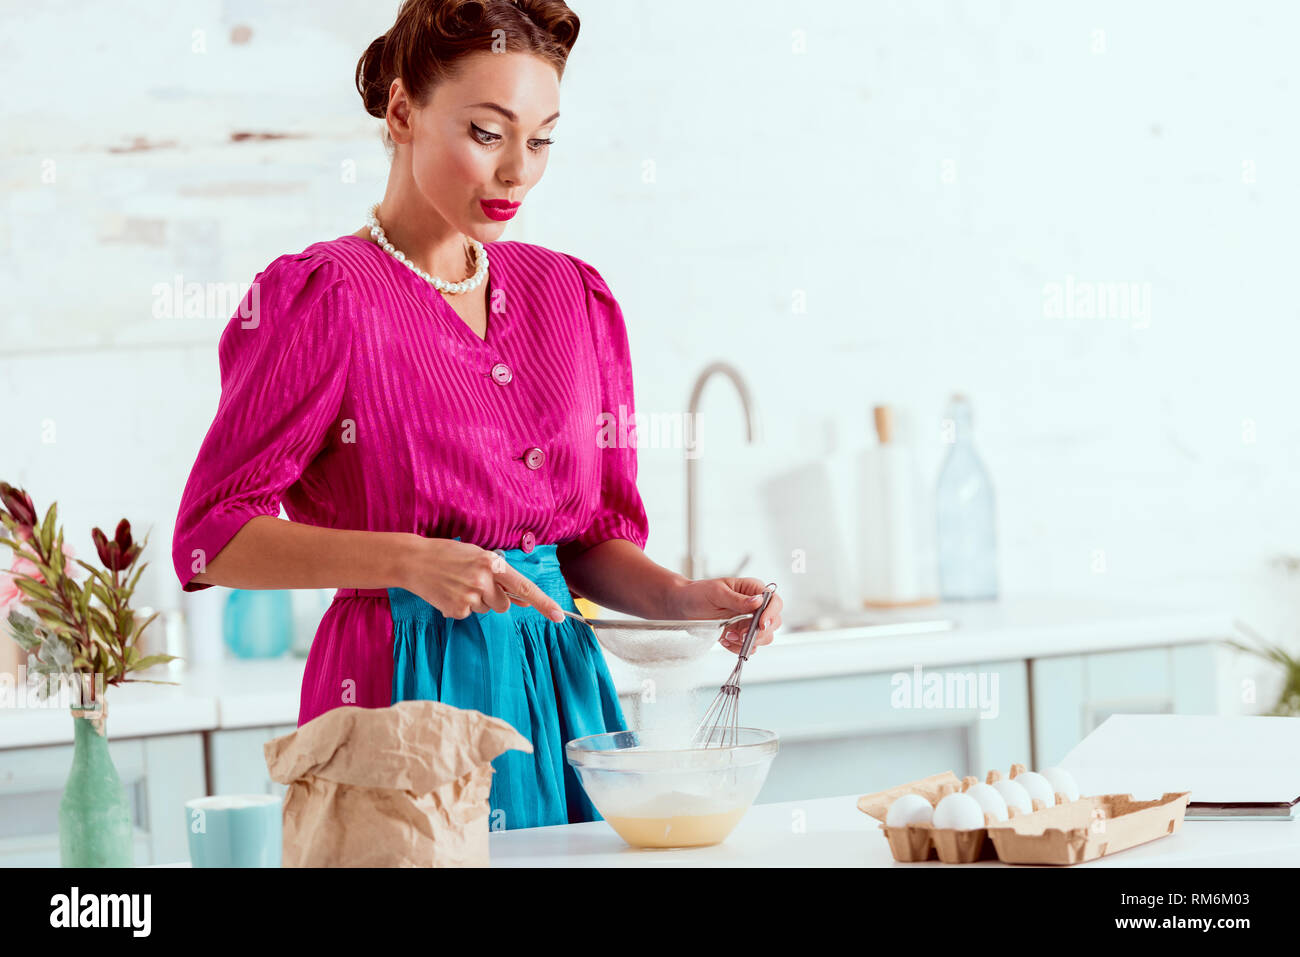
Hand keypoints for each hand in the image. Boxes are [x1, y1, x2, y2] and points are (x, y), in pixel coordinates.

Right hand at [399, 537, 566, 622]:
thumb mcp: (477, 554)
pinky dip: (461, 606)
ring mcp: (470, 596)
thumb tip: (521, 599)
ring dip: (477, 601)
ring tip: (458, 585)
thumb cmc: (448, 554)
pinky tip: (449, 592)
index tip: (560, 616)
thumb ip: (499, 574)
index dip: (543, 603)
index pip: (524, 587)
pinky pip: (469, 614)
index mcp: (492, 563)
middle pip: (504, 605)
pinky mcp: (457, 609)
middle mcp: (484, 580)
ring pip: (487, 610)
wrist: (414, 560)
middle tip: (475, 584)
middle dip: (496, 599)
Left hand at [666, 577, 782, 655]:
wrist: (682, 607)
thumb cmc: (698, 594)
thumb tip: (758, 601)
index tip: (761, 624)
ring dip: (748, 641)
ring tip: (729, 636)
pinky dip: (738, 648)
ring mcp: (748, 622)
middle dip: (760, 632)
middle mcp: (754, 606)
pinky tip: (724, 640)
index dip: (772, 613)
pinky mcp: (740, 635)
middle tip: (742, 635)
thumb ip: (737, 599)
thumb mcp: (717, 593)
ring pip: (764, 637)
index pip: (774, 601)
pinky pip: (749, 647)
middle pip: (773, 622)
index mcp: (752, 590)